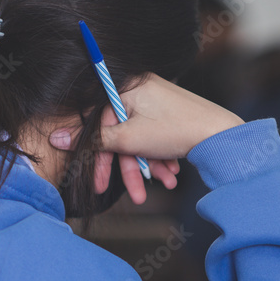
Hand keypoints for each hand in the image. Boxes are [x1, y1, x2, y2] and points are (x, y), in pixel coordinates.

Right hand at [49, 74, 242, 204]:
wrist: (222, 134)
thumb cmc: (176, 130)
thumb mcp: (129, 139)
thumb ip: (93, 141)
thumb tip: (57, 138)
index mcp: (127, 87)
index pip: (97, 119)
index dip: (95, 152)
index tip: (92, 176)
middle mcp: (141, 89)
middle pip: (119, 133)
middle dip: (126, 167)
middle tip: (127, 193)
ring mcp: (157, 101)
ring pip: (139, 139)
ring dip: (147, 166)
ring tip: (162, 185)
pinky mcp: (169, 113)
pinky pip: (154, 137)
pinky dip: (159, 157)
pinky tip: (172, 174)